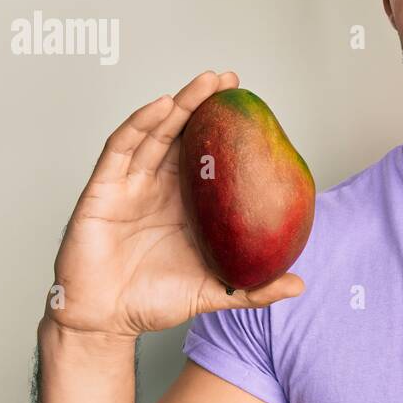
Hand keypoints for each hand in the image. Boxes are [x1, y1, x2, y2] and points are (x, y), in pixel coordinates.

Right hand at [44, 70, 304, 340]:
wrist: (105, 321)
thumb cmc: (152, 301)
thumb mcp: (214, 292)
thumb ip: (254, 289)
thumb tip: (300, 285)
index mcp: (185, 204)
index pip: (208, 157)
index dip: (226, 131)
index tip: (253, 108)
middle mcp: (158, 186)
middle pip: (183, 135)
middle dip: (204, 104)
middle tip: (231, 81)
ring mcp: (130, 184)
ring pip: (155, 133)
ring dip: (179, 104)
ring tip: (206, 83)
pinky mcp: (103, 189)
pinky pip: (121, 149)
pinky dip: (140, 124)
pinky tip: (161, 107)